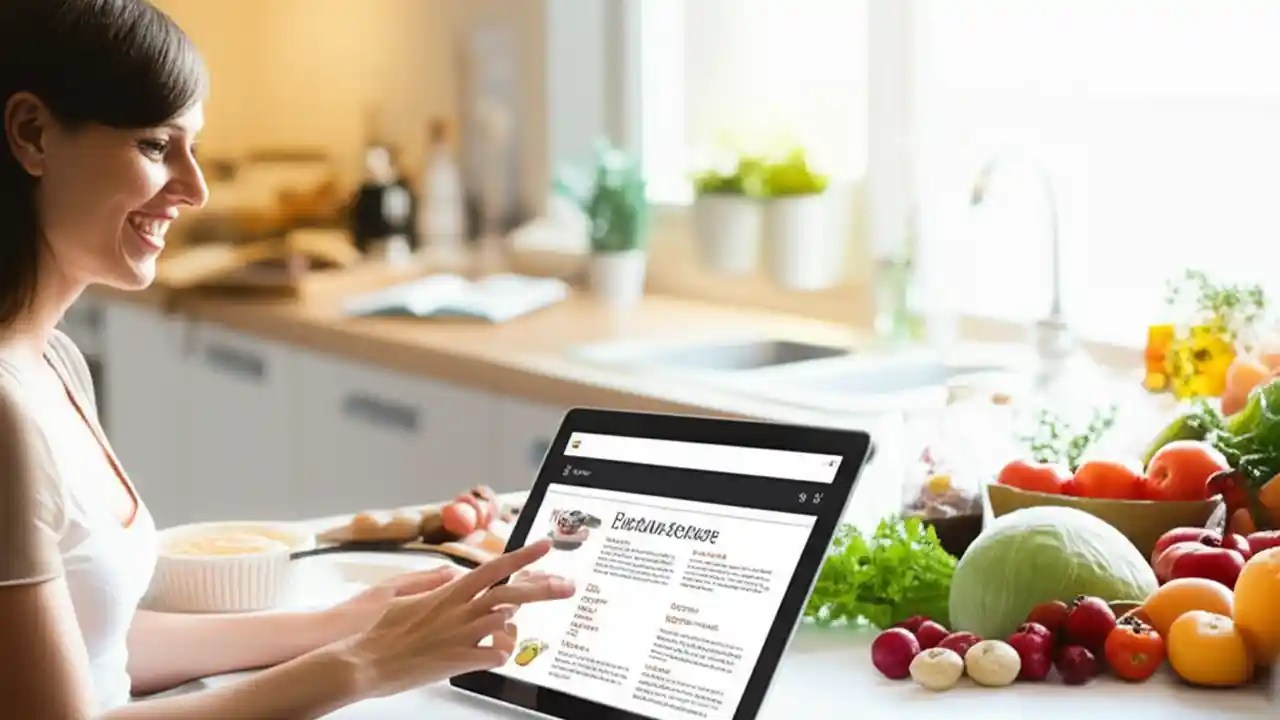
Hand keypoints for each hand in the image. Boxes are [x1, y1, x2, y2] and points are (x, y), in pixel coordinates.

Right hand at [336, 539, 572, 698]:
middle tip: (567, 585)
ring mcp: (459, 636)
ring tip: (506, 627)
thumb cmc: (376, 630)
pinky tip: (491, 654)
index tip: (545, 546)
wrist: (359, 661)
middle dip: (544, 587)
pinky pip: (493, 655)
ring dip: (511, 624)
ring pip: (505, 623)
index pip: (494, 567)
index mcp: (447, 592)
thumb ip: (432, 582)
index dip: (523, 555)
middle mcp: (458, 610)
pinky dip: (497, 653)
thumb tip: (453, 575)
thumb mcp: (401, 594)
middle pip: (511, 593)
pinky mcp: (456, 662)